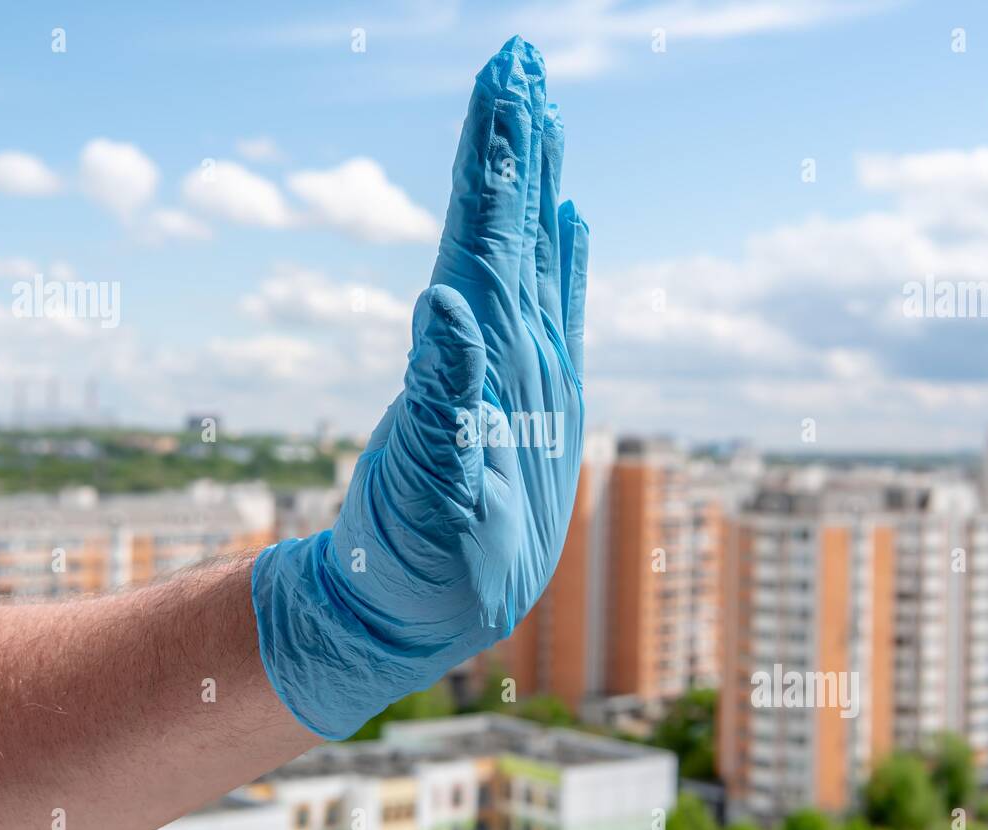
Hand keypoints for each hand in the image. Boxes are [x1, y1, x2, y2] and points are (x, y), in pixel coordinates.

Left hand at [251, 36, 589, 739]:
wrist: (426, 612)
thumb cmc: (417, 554)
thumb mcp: (433, 479)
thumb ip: (444, 389)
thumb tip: (448, 300)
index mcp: (481, 360)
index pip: (486, 238)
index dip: (497, 158)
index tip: (505, 77)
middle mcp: (501, 355)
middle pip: (505, 230)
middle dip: (511, 143)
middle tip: (518, 58)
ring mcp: (517, 374)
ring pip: (521, 260)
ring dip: (530, 184)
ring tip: (540, 109)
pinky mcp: (531, 404)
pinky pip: (551, 319)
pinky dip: (562, 264)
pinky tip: (570, 217)